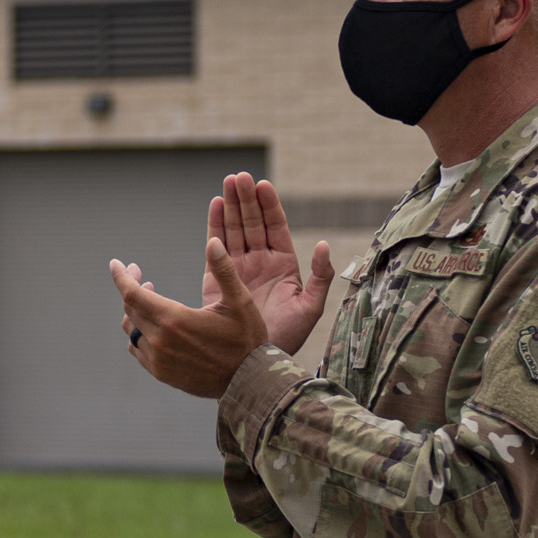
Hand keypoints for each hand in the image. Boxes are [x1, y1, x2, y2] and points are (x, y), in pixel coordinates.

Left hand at [111, 240, 267, 398]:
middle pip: (130, 308)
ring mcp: (158, 359)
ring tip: (150, 298)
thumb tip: (213, 242)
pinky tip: (153, 326)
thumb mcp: (241, 302)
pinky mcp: (160, 373)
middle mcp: (160, 340)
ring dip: (135, 310)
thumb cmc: (247, 340)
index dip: (120, 276)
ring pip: (131, 329)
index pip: (132, 294)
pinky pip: (137, 349)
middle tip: (141, 275)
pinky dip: (139, 333)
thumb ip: (224, 270)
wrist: (249, 383)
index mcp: (174, 319)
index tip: (116, 264)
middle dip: (131, 287)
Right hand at [207, 174, 336, 354]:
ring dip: (230, 206)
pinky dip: (214, 225)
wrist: (255, 360)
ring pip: (233, 229)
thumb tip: (323, 245)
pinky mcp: (217, 278)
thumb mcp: (310, 307)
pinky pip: (215, 247)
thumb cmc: (287, 337)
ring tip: (226, 182)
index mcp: (283, 265)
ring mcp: (237, 268)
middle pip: (252, 222)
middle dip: (246, 199)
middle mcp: (259, 262)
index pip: (275, 227)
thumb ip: (320, 276)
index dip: (269, 206)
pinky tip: (214, 205)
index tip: (262, 185)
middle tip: (240, 176)